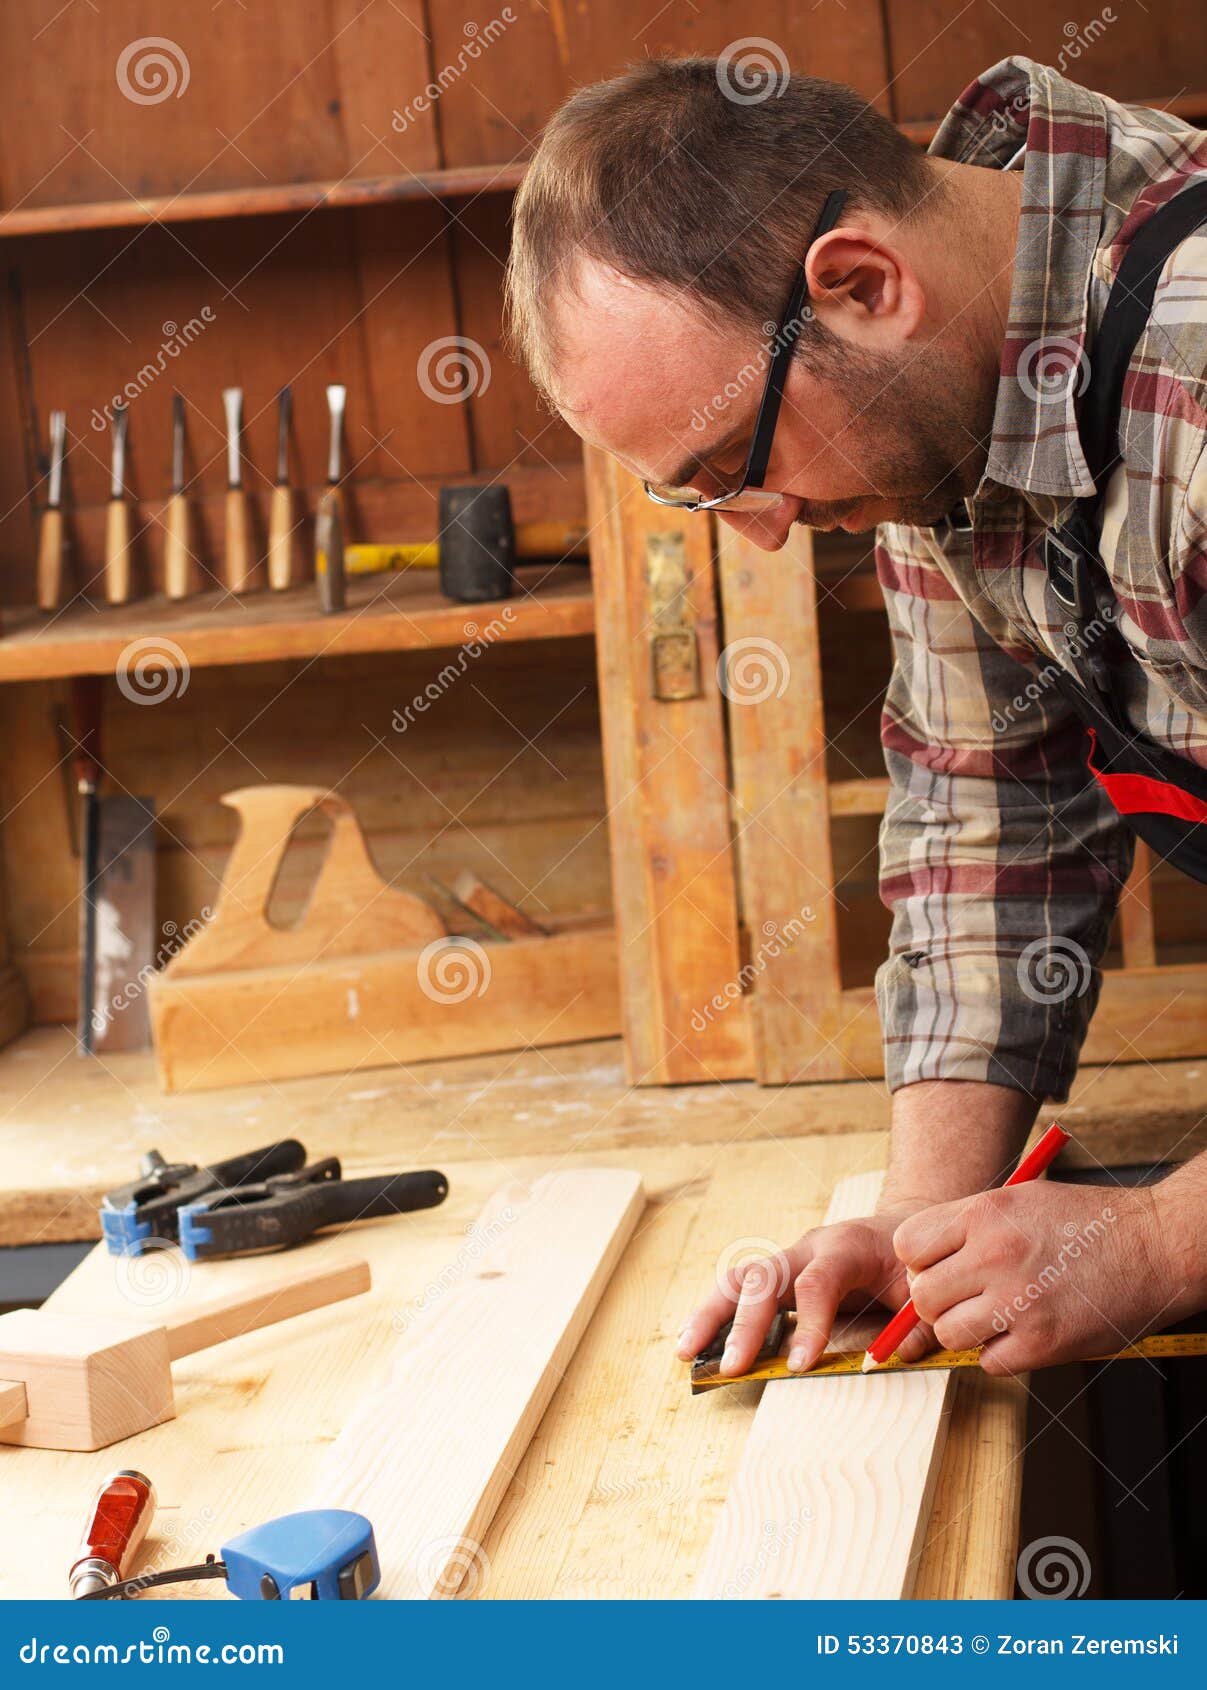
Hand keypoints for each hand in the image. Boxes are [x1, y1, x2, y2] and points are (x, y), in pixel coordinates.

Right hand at [676, 1203, 934, 1376]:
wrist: (906, 1227)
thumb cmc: (913, 1261)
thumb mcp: (924, 1287)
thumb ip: (917, 1324)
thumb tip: (890, 1356)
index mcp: (846, 1246)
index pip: (818, 1282)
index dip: (808, 1324)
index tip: (798, 1367)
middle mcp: (808, 1247)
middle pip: (763, 1276)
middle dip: (744, 1324)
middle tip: (733, 1367)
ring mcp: (788, 1259)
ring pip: (738, 1278)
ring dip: (710, 1314)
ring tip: (686, 1351)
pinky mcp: (778, 1275)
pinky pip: (739, 1289)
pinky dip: (713, 1314)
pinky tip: (692, 1342)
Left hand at [895, 1179, 1185, 1373]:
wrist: (1153, 1246)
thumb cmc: (1086, 1221)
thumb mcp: (1019, 1199)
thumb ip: (968, 1225)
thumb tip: (923, 1258)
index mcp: (984, 1214)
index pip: (908, 1246)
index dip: (918, 1261)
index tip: (938, 1266)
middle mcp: (995, 1255)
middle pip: (921, 1296)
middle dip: (936, 1301)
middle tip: (963, 1297)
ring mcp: (1018, 1301)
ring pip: (948, 1333)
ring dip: (965, 1330)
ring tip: (993, 1315)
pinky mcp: (1043, 1342)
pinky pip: (988, 1362)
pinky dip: (999, 1354)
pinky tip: (1021, 1333)